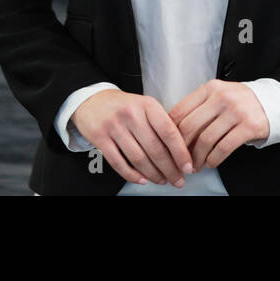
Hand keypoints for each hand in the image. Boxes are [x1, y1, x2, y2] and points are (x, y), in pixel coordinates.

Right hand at [70, 89, 192, 186]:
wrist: (92, 100)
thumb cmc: (124, 106)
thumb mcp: (144, 105)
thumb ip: (160, 123)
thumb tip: (180, 151)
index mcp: (147, 104)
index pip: (168, 132)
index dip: (180, 153)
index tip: (187, 167)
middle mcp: (131, 114)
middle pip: (155, 149)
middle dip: (169, 169)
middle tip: (178, 180)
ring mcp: (114, 126)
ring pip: (138, 158)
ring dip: (153, 174)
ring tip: (162, 180)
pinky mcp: (100, 138)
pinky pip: (118, 163)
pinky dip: (132, 175)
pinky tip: (142, 179)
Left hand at [168, 80, 269, 171]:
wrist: (271, 103)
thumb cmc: (238, 103)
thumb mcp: (218, 95)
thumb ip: (198, 107)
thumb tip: (173, 132)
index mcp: (210, 88)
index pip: (181, 110)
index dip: (170, 131)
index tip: (169, 145)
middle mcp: (222, 97)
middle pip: (190, 127)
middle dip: (181, 148)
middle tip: (180, 160)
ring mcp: (236, 111)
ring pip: (206, 140)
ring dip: (197, 158)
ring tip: (196, 165)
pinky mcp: (248, 126)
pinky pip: (224, 148)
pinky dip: (214, 159)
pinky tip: (211, 163)